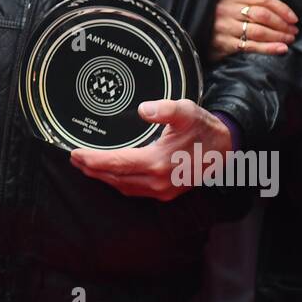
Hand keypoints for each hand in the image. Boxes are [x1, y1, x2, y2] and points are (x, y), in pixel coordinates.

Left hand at [69, 99, 232, 199]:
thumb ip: (165, 109)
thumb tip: (145, 109)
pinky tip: (112, 174)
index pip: (116, 163)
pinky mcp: (166, 193)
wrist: (227, 149)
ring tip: (86, 166)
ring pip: (123, 187)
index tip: (75, 153)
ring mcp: (163, 190)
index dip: (93, 159)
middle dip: (92, 169)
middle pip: (115, 178)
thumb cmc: (204, 128)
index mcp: (158, 162)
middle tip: (74, 159)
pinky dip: (118, 182)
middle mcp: (158, 181)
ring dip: (103, 177)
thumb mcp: (187, 111)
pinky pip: (135, 191)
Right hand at [209, 0, 297, 60]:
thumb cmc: (216, 17)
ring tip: (289, 39)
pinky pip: (250, 46)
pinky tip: (280, 49)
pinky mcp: (223, 44)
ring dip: (278, 36)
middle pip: (261, 15)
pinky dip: (268, 48)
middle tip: (294, 30)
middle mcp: (227, 11)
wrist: (194, 34)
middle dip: (281, 23)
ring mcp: (225, 28)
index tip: (293, 17)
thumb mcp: (231, 0)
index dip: (281, 7)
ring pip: (258, 31)